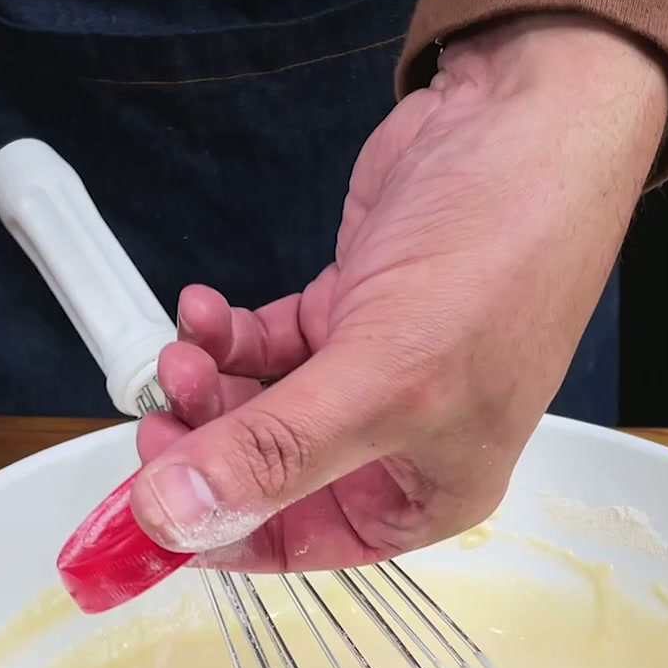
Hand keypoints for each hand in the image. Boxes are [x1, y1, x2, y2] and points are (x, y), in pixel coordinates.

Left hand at [131, 15, 667, 571]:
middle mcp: (399, 445)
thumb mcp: (382, 377)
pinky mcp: (348, 310)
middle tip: (156, 416)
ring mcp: (370, 374)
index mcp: (428, 494)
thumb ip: (274, 453)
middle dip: (205, 446)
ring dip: (207, 386)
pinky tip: (203, 311)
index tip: (140, 511)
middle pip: (267, 476)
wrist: (526, 122)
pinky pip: (264, 345)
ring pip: (257, 407)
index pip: (299, 545)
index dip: (215, 533)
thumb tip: (173, 519)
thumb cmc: (500, 259)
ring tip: (181, 351)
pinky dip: (225, 335)